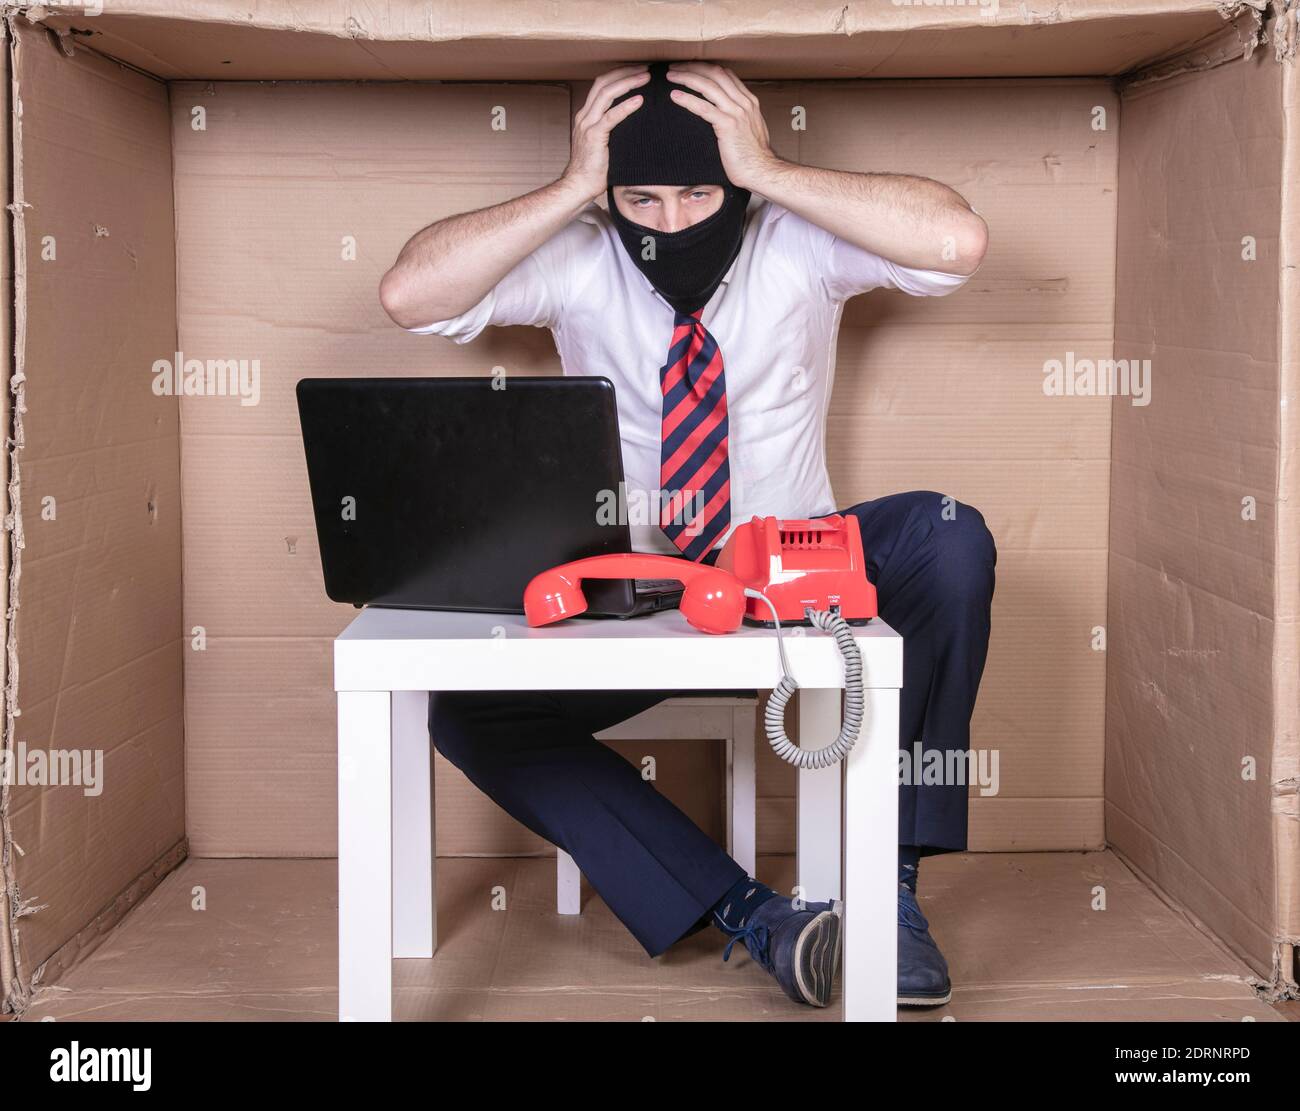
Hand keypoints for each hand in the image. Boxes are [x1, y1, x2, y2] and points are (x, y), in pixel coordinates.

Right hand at [562, 66, 649, 200]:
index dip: (620, 74)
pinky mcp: (594, 136)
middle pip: (604, 82)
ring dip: (628, 82)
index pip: (602, 85)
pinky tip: (640, 101)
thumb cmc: (593, 169)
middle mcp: (585, 116)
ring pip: (607, 93)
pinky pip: (611, 116)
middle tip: (645, 68)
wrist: (578, 186)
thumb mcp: (604, 144)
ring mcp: (587, 124)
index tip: (638, 70)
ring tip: (645, 78)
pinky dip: (626, 106)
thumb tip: (634, 124)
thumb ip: (612, 130)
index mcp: (586, 115)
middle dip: (625, 72)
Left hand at [665, 63, 776, 190]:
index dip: (705, 67)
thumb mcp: (749, 131)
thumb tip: (724, 116)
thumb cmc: (753, 158)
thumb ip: (738, 118)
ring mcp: (737, 113)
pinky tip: (674, 96)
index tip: (689, 67)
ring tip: (670, 76)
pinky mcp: (728, 125)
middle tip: (674, 67)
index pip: (725, 74)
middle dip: (693, 66)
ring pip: (708, 86)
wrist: (762, 172)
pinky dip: (687, 99)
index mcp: (749, 101)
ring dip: (687, 77)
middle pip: (715, 73)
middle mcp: (744, 102)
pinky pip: (704, 107)